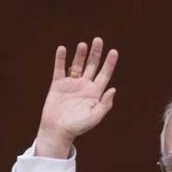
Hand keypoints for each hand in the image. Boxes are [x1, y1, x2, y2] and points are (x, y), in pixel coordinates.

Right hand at [35, 37, 118, 158]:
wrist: (57, 131)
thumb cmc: (77, 127)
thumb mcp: (94, 117)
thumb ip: (104, 104)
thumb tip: (113, 89)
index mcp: (95, 92)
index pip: (104, 74)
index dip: (109, 63)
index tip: (114, 51)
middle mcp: (84, 86)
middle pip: (92, 66)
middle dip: (96, 53)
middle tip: (98, 40)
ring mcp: (71, 84)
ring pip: (77, 65)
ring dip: (80, 55)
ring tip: (83, 45)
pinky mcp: (58, 84)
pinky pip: (59, 69)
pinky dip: (61, 59)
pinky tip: (63, 49)